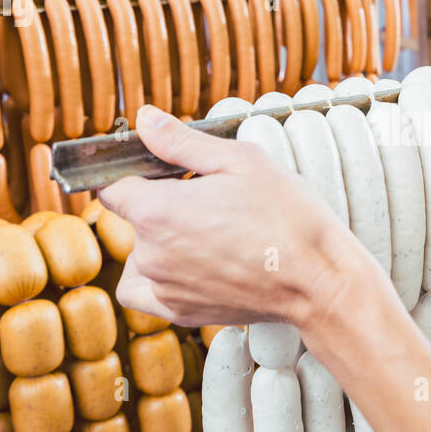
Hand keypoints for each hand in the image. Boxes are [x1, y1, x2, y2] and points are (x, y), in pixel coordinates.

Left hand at [98, 105, 357, 330]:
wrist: (318, 280)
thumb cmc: (288, 217)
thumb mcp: (241, 161)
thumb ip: (181, 141)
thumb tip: (144, 119)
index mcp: (157, 210)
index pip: (112, 187)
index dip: (132, 174)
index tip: (160, 173)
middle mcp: (150, 253)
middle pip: (132, 220)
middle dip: (159, 206)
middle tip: (210, 202)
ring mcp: (163, 287)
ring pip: (140, 255)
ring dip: (161, 242)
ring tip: (210, 235)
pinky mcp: (179, 312)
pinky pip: (144, 292)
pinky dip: (156, 278)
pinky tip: (190, 265)